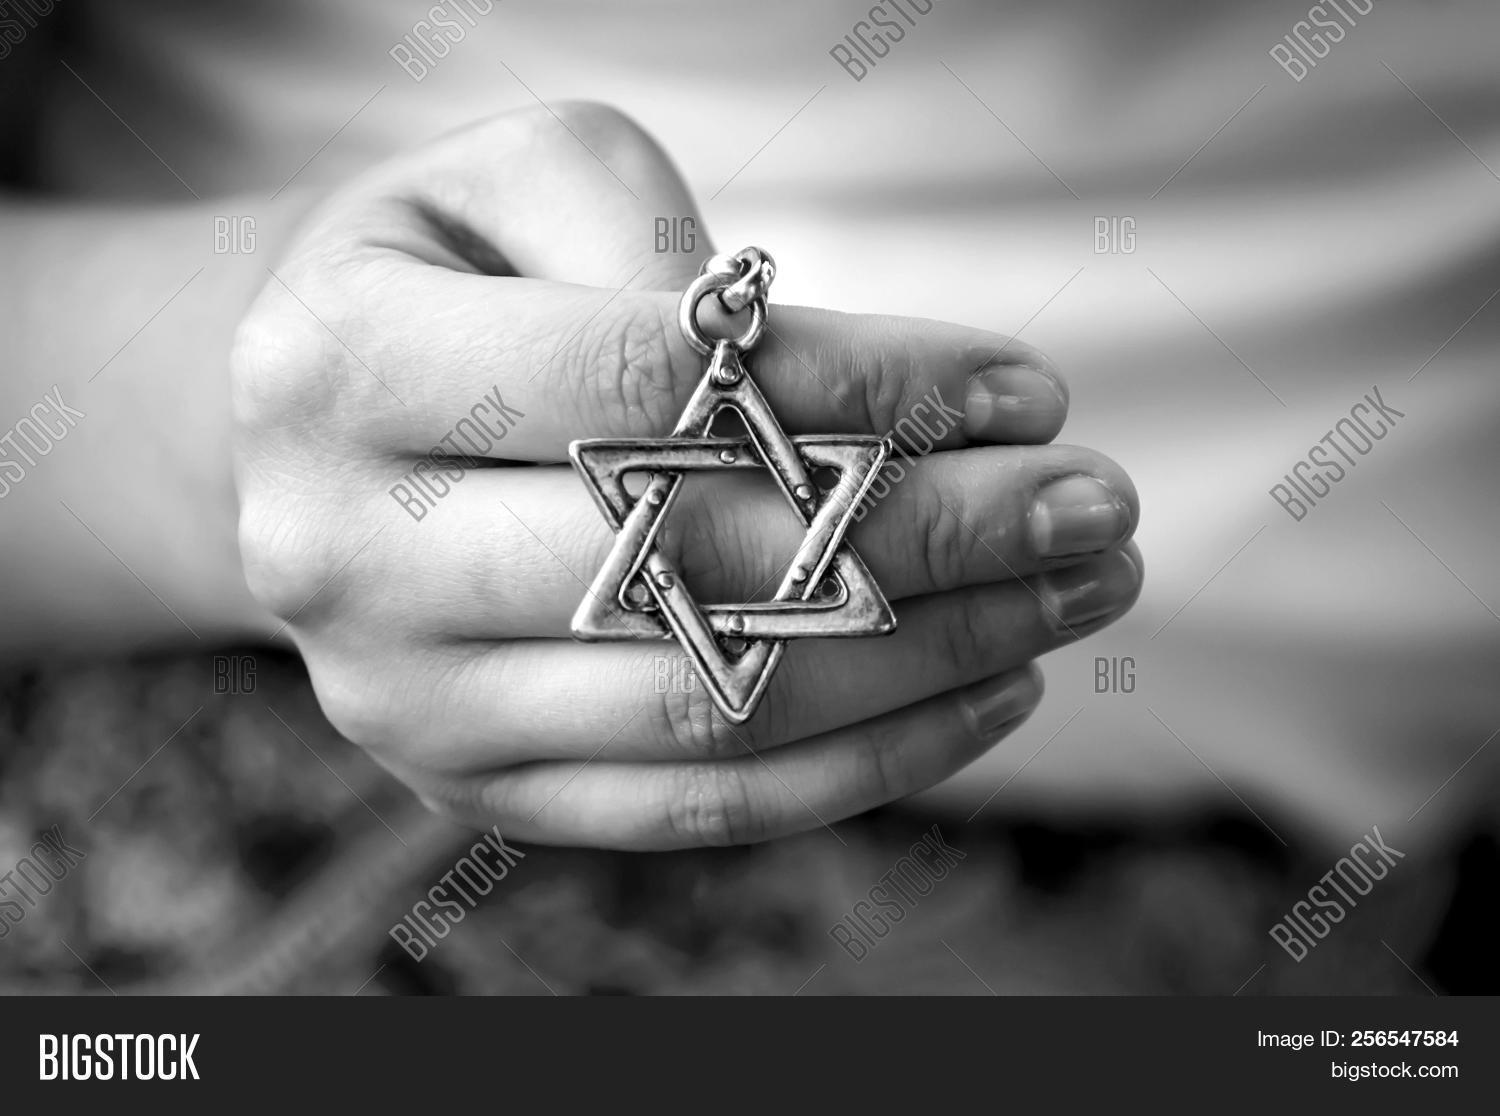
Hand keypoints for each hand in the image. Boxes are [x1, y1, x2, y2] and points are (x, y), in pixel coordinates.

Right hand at [231, 102, 1141, 848]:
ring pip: (710, 707)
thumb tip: (841, 388)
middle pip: (688, 562)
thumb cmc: (450, 274)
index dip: (857, 386)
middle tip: (1097, 508)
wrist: (305, 428)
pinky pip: (692, 808)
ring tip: (1074, 595)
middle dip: (930, 538)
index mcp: (341, 368)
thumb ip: (657, 244)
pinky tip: (987, 694)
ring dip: (928, 658)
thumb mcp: (523, 182)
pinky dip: (861, 763)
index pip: (642, 386)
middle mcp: (345, 555)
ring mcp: (406, 701)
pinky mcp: (472, 789)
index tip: (1029, 391)